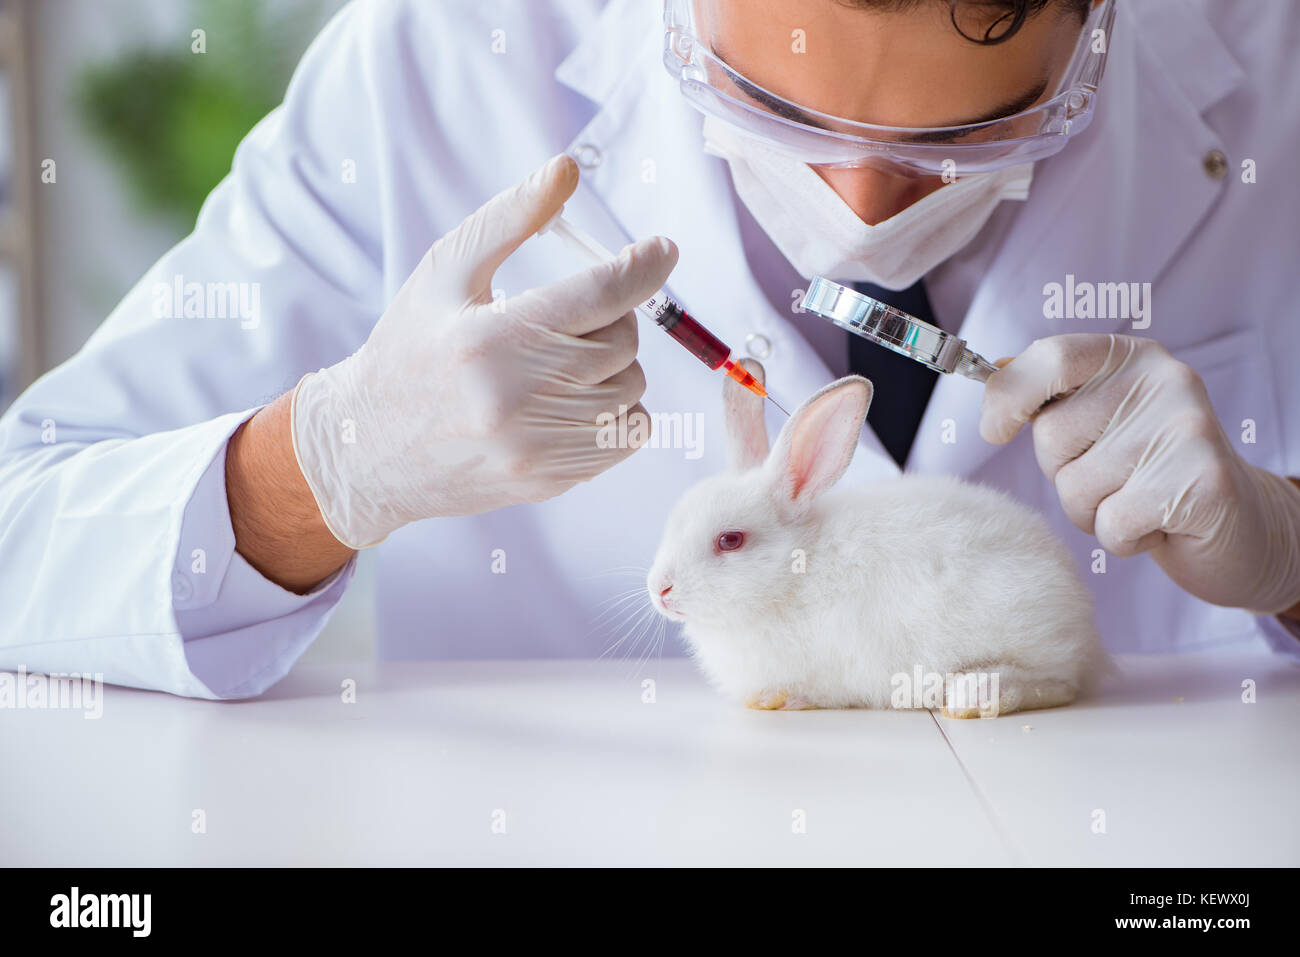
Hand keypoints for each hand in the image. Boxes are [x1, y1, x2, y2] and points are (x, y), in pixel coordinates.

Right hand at [291, 154, 677, 547]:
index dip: (643, 268)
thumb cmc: (410, 351)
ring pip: (631, 390)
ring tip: (561, 361)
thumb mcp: (444, 273)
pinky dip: (615, 410)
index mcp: (492, 339)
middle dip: (612, 318)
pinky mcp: (552, 478)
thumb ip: (509, 219)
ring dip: (613, 366)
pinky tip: (568, 399)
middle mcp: (519, 399)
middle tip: (571, 316)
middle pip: (622, 344)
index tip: (662, 251)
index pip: (600, 295)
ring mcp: (537, 447)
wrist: (368, 450)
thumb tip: (566, 170)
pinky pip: (627, 434)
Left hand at [980, 334, 1299, 614]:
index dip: (1009, 394)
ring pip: (1075, 489)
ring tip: (1139, 502)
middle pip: (1051, 437)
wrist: (1238, 527)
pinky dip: (1124, 540)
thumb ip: (1051, 398)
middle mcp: (1164, 382)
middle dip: (1064, 473)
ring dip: (1093, 512)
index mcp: (1131, 358)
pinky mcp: (1203, 484)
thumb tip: (995, 372)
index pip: (1052, 357)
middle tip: (1115, 478)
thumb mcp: (1099, 423)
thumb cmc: (1147, 475)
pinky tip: (1160, 526)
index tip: (994, 429)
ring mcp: (1187, 431)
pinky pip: (1111, 526)